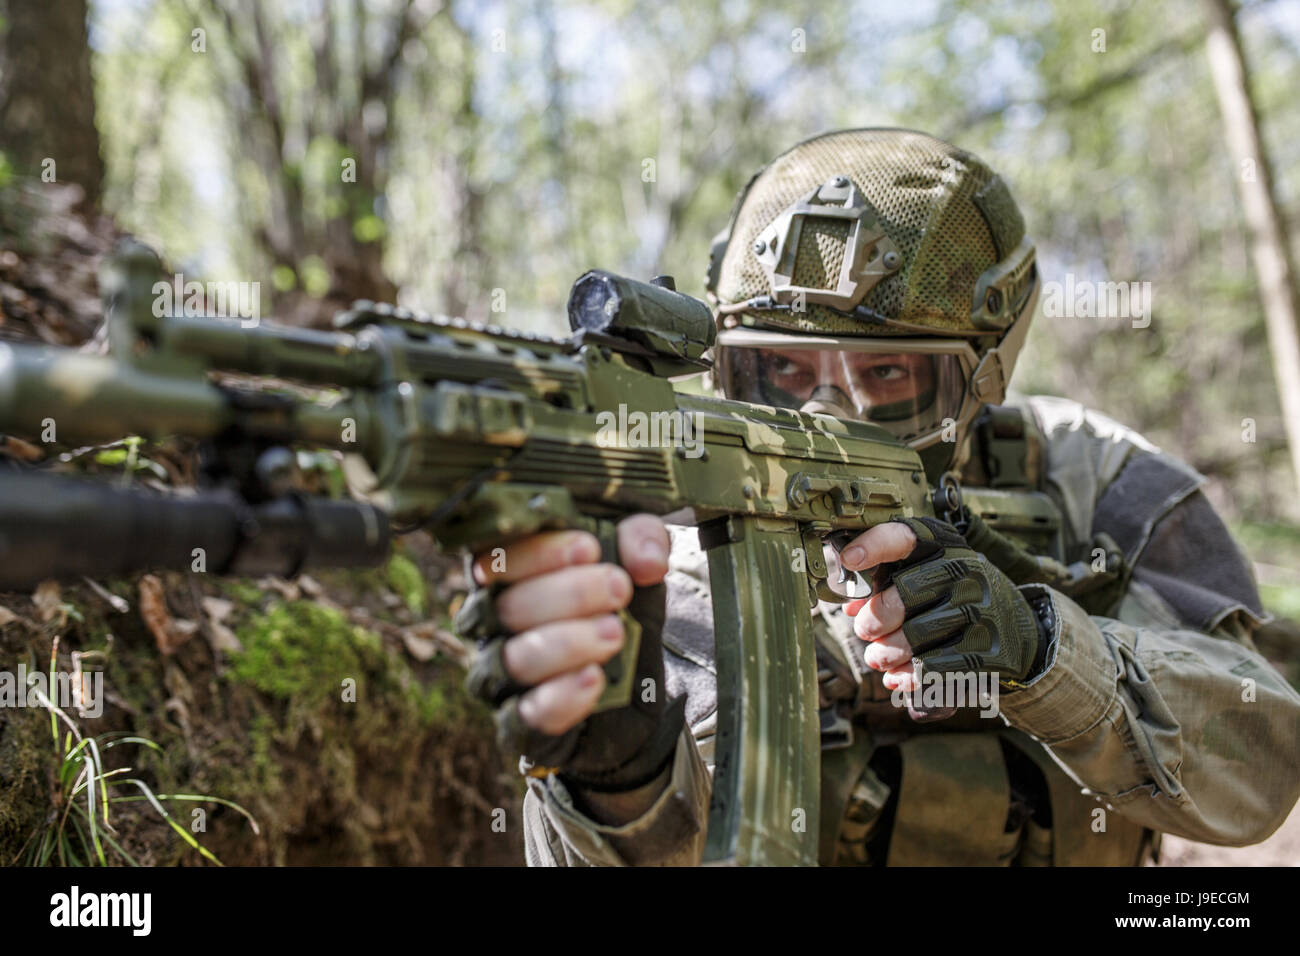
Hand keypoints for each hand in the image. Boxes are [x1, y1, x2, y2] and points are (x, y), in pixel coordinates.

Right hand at [461, 514, 684, 796]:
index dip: (539, 552)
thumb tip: (647, 561)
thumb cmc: (617, 610)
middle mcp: (492, 625)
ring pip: (515, 659)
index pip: (498, 557)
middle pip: (508, 606)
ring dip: (567, 643)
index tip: (589, 549)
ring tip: (614, 633)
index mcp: (508, 576)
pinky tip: (594, 677)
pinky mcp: (519, 724)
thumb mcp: (635, 563)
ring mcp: (500, 676)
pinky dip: (560, 697)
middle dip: (569, 594)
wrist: (632, 692)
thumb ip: (642, 542)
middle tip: (618, 590)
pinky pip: (525, 716)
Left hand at [839, 517, 1045, 693]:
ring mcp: (982, 610)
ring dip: (887, 651)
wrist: (1017, 631)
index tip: (848, 559)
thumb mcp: (926, 578)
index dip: (874, 544)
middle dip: (876, 618)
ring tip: (877, 658)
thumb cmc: (954, 598)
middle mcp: (967, 571)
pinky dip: (909, 675)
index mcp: (944, 546)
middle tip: (864, 631)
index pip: (906, 536)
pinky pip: (936, 666)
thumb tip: (850, 605)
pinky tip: (897, 678)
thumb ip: (885, 585)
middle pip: (906, 592)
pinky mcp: (990, 650)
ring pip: (917, 634)